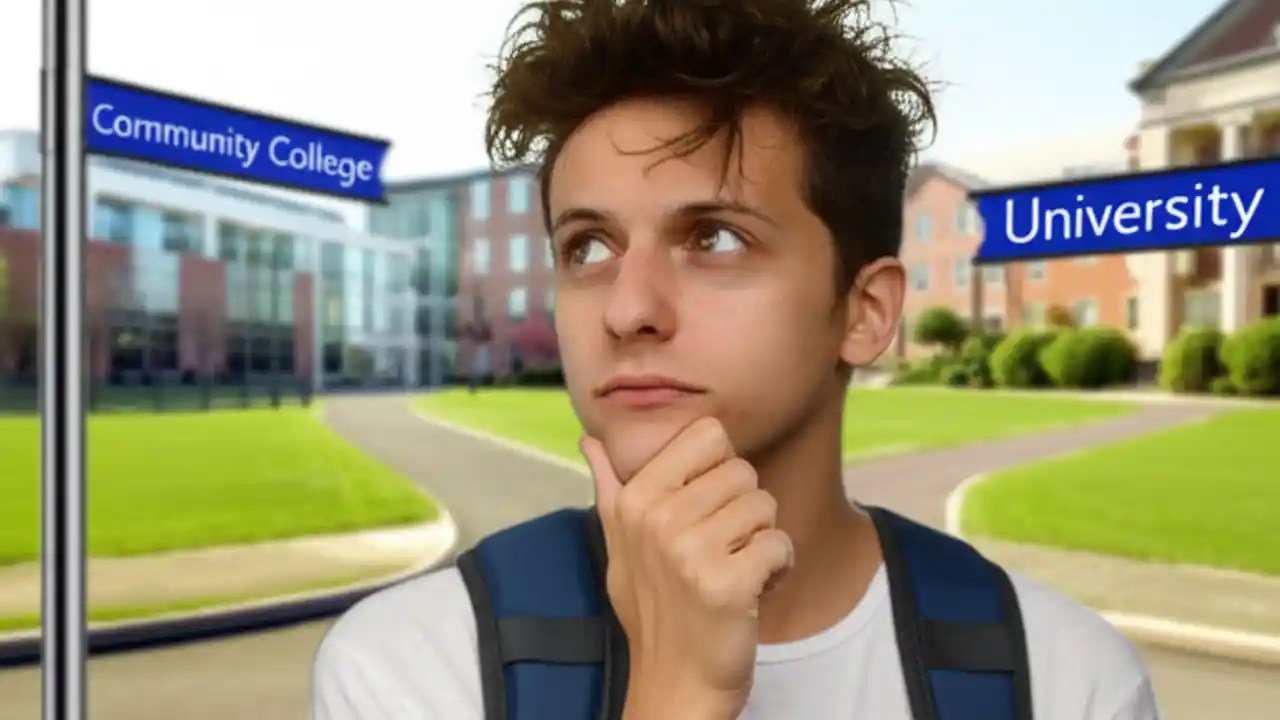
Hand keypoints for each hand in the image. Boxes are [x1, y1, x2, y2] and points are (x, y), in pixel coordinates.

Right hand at [582, 417, 794, 719]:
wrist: (676, 682)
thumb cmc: (652, 609)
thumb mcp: (619, 546)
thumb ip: (610, 488)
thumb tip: (592, 440)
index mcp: (634, 499)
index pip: (708, 435)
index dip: (719, 469)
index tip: (706, 506)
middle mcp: (658, 518)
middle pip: (743, 470)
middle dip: (745, 508)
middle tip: (724, 546)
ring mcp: (690, 551)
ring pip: (765, 504)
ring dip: (763, 538)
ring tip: (737, 567)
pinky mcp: (727, 584)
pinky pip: (780, 543)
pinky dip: (779, 567)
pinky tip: (755, 588)